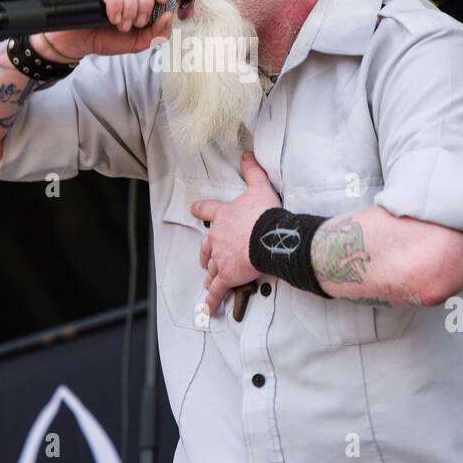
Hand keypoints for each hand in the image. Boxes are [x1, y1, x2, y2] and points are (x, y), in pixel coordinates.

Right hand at [32, 0, 175, 62]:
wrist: (77, 43)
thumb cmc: (105, 36)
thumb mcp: (138, 40)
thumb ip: (158, 32)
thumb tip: (169, 15)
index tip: (161, 1)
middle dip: (144, 5)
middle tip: (135, 24)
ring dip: (129, 8)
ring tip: (121, 24)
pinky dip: (114, 4)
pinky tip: (111, 17)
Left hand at [190, 151, 281, 315]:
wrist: (269, 236)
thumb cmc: (264, 213)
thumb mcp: (259, 187)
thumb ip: (252, 170)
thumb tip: (247, 153)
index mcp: (222, 217)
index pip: (206, 211)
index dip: (200, 211)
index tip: (193, 210)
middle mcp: (217, 238)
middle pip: (205, 247)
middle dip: (205, 254)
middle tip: (205, 259)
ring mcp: (220, 258)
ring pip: (211, 268)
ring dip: (210, 274)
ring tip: (210, 281)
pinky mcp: (227, 275)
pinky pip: (217, 290)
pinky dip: (211, 300)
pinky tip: (207, 309)